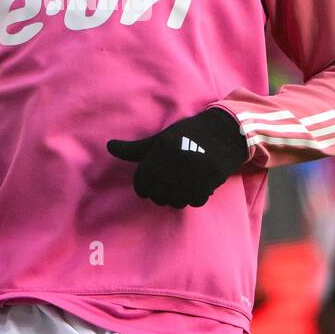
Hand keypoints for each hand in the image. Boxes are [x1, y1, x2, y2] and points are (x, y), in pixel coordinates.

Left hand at [107, 108, 247, 208]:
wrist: (225, 131)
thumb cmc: (188, 135)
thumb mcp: (160, 139)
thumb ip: (135, 149)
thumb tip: (109, 146)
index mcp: (161, 150)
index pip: (142, 182)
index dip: (143, 187)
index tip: (148, 185)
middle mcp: (176, 162)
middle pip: (158, 196)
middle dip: (159, 194)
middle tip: (167, 185)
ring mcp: (194, 172)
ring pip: (176, 201)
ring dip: (176, 198)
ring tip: (181, 186)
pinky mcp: (210, 180)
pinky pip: (195, 201)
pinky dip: (193, 198)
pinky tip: (195, 187)